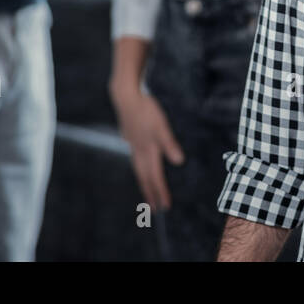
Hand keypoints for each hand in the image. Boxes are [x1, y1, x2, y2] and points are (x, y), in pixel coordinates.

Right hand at [112, 88, 183, 210]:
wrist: (125, 96)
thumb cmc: (146, 110)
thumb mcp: (161, 126)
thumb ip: (169, 144)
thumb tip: (178, 162)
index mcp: (147, 150)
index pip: (155, 176)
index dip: (160, 192)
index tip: (165, 206)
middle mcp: (138, 150)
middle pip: (144, 176)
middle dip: (150, 193)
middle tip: (153, 208)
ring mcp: (132, 143)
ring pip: (137, 167)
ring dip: (143, 180)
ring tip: (146, 189)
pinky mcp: (129, 135)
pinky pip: (134, 156)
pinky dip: (138, 165)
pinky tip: (138, 161)